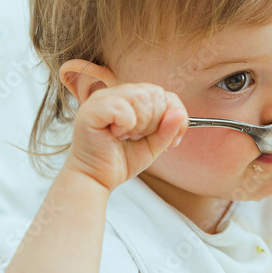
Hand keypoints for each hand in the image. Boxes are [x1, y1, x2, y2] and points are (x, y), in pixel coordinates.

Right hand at [62, 83, 188, 191]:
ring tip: (127, 137)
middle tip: (139, 138)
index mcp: (130, 98)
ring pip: (140, 97)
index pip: (162, 93)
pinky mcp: (91, 110)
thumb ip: (167, 129)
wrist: (96, 179)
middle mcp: (115, 94)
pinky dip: (126, 124)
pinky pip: (121, 107)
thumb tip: (180, 113)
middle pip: (154, 93)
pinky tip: (116, 135)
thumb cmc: (120, 160)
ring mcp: (101, 99)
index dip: (173, 114)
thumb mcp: (153, 146)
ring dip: (141, 124)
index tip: (173, 139)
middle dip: (156, 122)